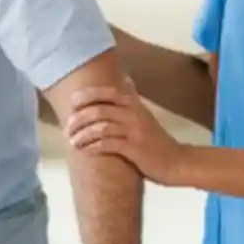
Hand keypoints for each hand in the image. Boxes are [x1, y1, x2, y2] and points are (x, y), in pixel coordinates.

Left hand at [66, 78, 185, 185]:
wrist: (176, 162)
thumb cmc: (156, 141)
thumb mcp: (145, 116)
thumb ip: (133, 101)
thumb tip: (124, 81)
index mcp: (135, 105)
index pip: (107, 92)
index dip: (86, 96)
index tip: (72, 103)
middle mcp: (134, 114)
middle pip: (99, 109)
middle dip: (78, 118)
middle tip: (68, 128)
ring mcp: (134, 131)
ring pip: (100, 127)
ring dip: (82, 135)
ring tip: (72, 142)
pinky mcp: (133, 148)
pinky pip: (106, 144)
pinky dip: (92, 147)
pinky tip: (85, 151)